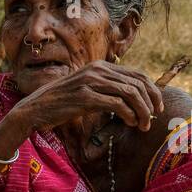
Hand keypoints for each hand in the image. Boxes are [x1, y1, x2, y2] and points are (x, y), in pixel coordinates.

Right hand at [16, 60, 163, 133]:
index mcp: (100, 66)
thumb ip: (105, 89)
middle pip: (137, 83)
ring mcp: (91, 82)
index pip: (137, 74)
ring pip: (130, 94)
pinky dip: (128, 115)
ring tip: (143, 125)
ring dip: (142, 111)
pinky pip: (117, 104)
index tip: (156, 107)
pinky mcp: (85, 97)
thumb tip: (129, 99)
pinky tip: (131, 124)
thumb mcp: (85, 90)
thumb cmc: (60, 103)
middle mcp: (97, 70)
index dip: (152, 90)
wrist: (34, 108)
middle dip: (150, 102)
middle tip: (153, 118)